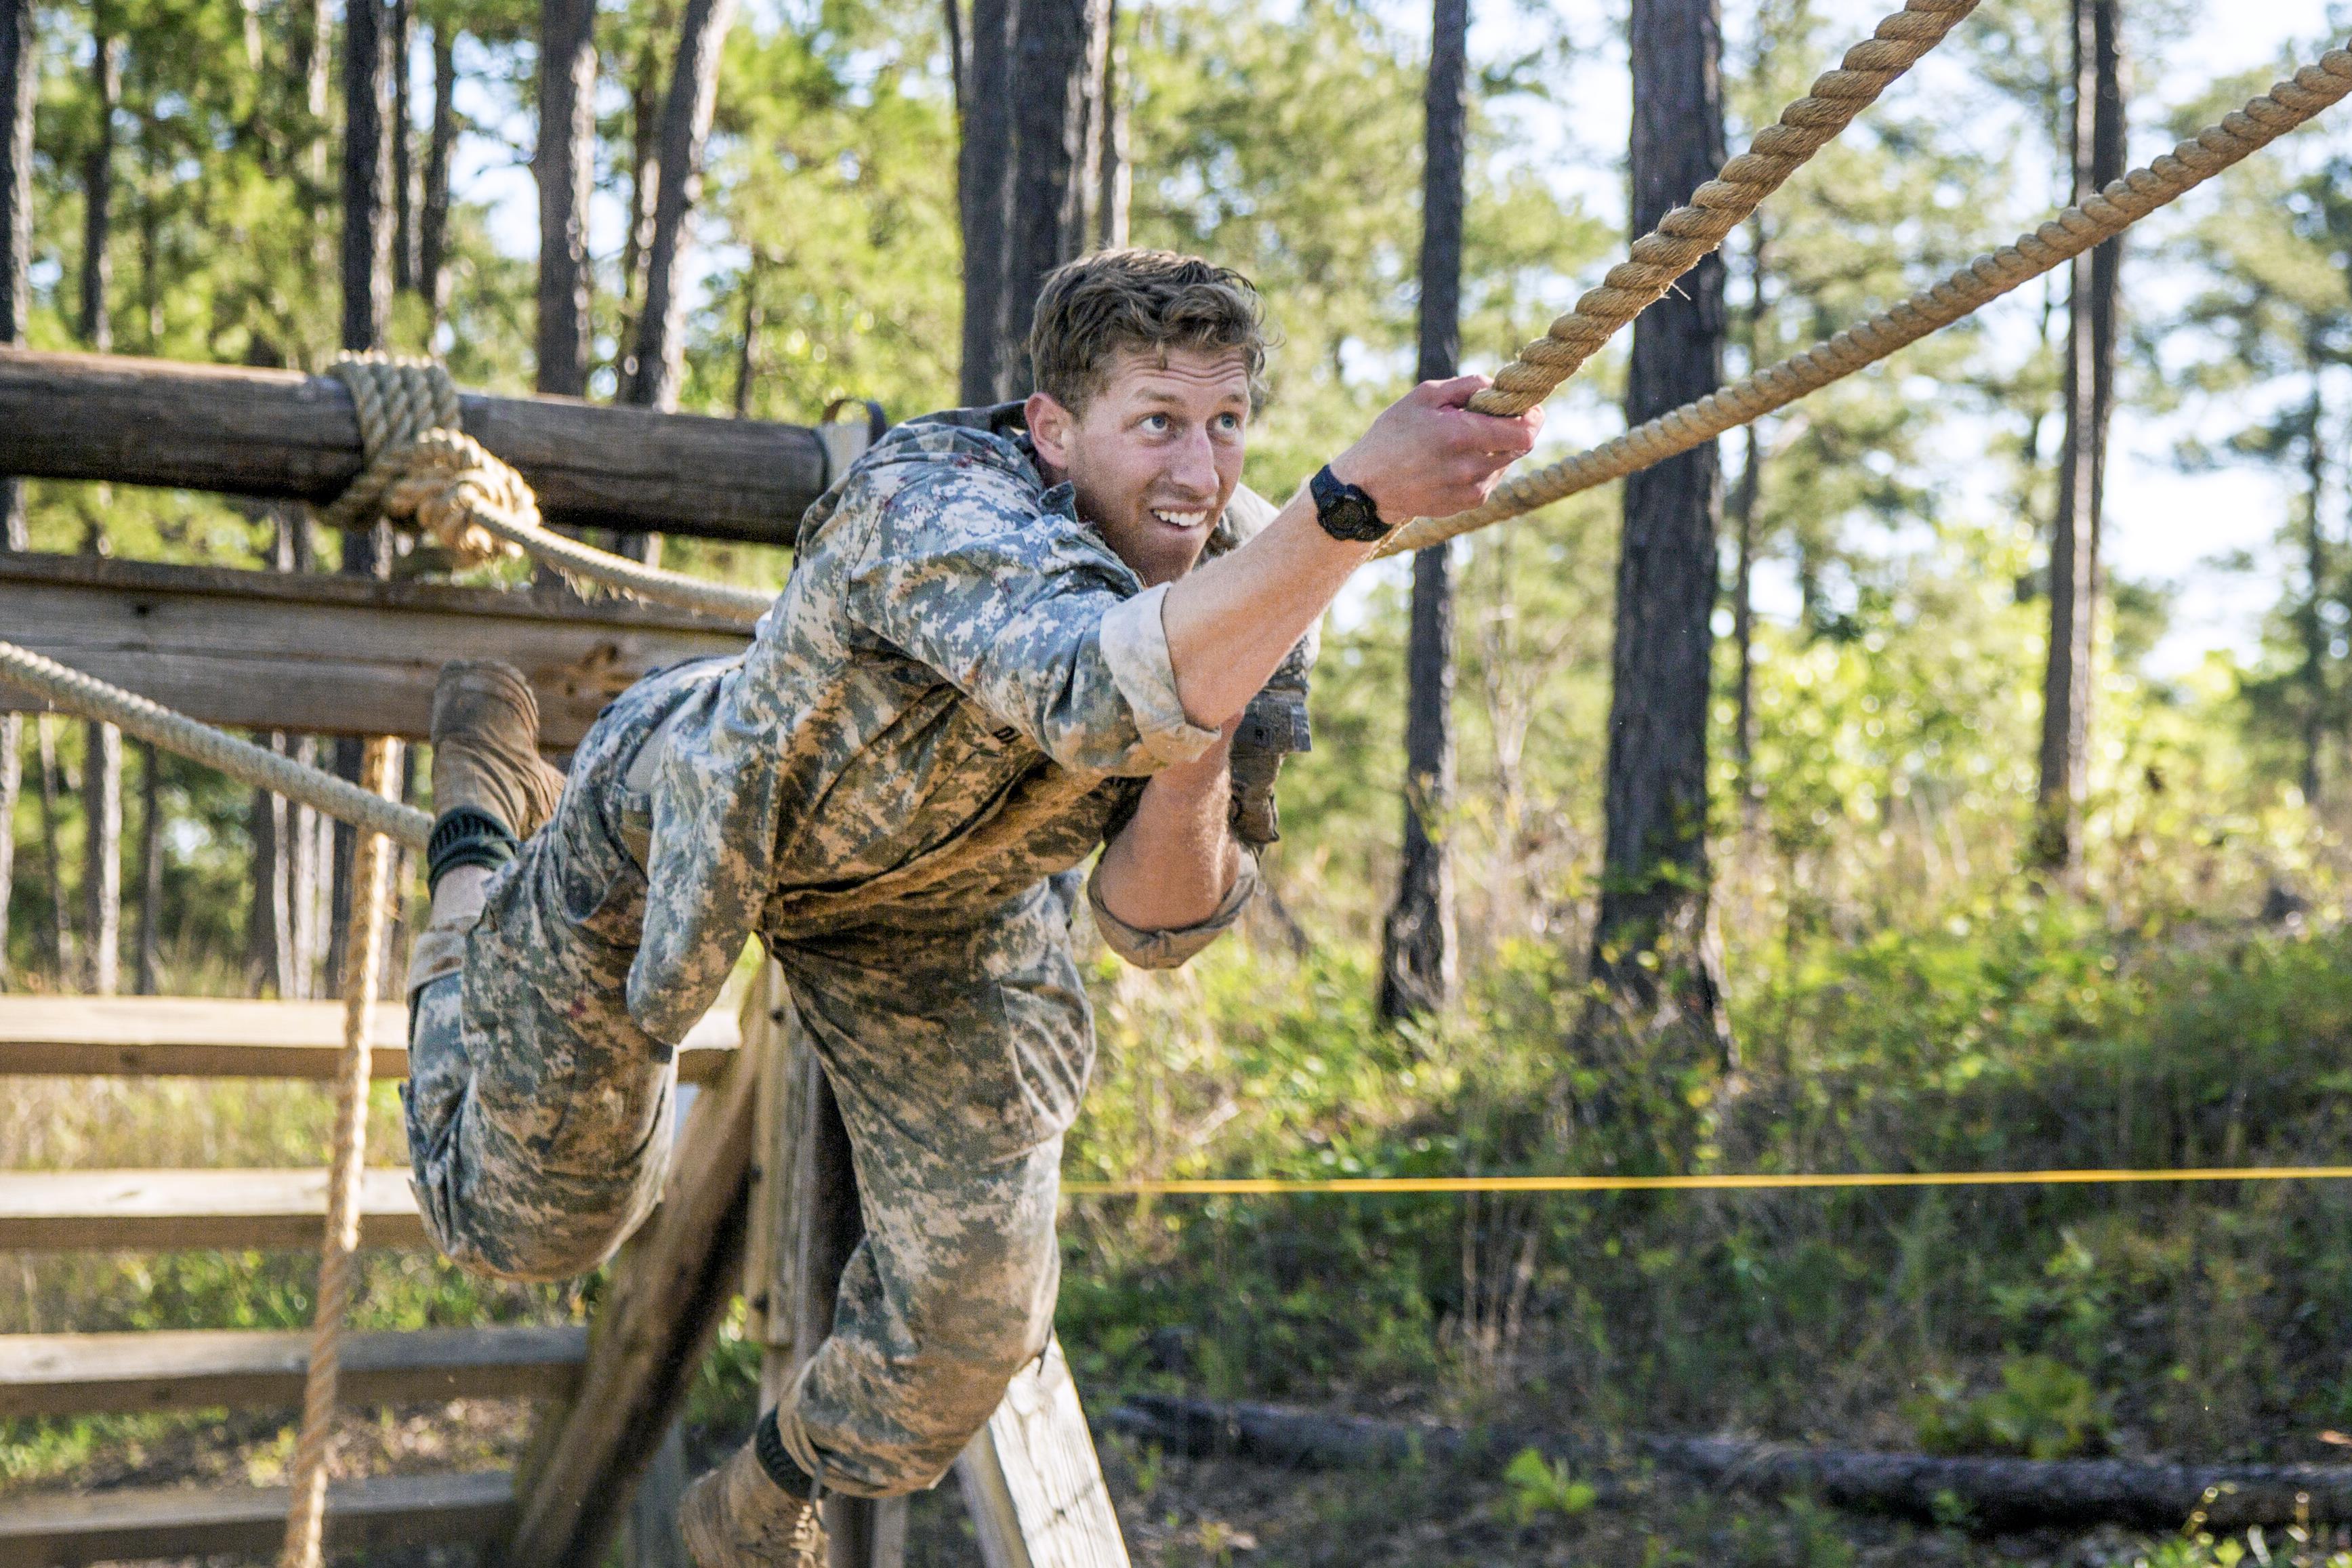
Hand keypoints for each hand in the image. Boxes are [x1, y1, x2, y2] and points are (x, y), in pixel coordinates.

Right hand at [1327, 375, 1542, 522]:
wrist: (1367, 488)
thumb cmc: (1392, 435)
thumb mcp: (1424, 396)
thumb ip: (1467, 385)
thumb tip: (1498, 385)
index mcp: (1461, 435)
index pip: (1524, 432)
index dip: (1534, 417)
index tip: (1529, 406)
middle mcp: (1471, 466)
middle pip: (1520, 447)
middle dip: (1513, 428)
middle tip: (1493, 417)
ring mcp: (1471, 489)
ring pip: (1506, 462)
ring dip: (1497, 447)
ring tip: (1464, 440)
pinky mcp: (1467, 504)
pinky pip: (1491, 479)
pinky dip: (1483, 465)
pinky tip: (1455, 460)